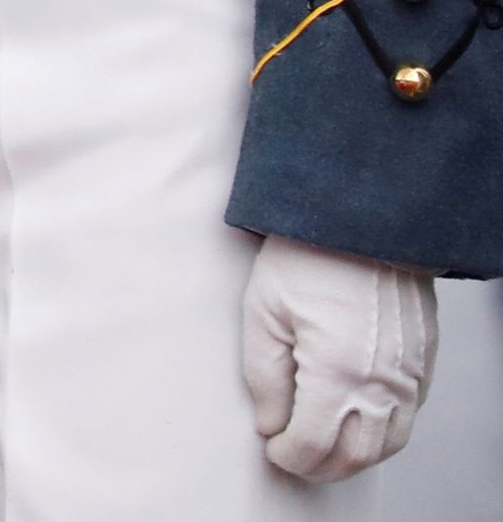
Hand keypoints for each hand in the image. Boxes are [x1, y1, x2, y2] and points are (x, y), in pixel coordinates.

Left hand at [242, 234, 433, 482]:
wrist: (363, 220)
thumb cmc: (306, 259)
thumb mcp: (263, 313)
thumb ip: (265, 378)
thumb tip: (271, 425)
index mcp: (337, 373)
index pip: (315, 446)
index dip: (290, 457)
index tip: (272, 450)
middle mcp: (382, 383)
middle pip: (356, 456)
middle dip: (321, 466)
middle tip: (294, 458)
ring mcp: (409, 376)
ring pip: (389, 444)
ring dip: (355, 456)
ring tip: (322, 448)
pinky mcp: (423, 363)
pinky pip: (408, 417)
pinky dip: (382, 432)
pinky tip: (357, 422)